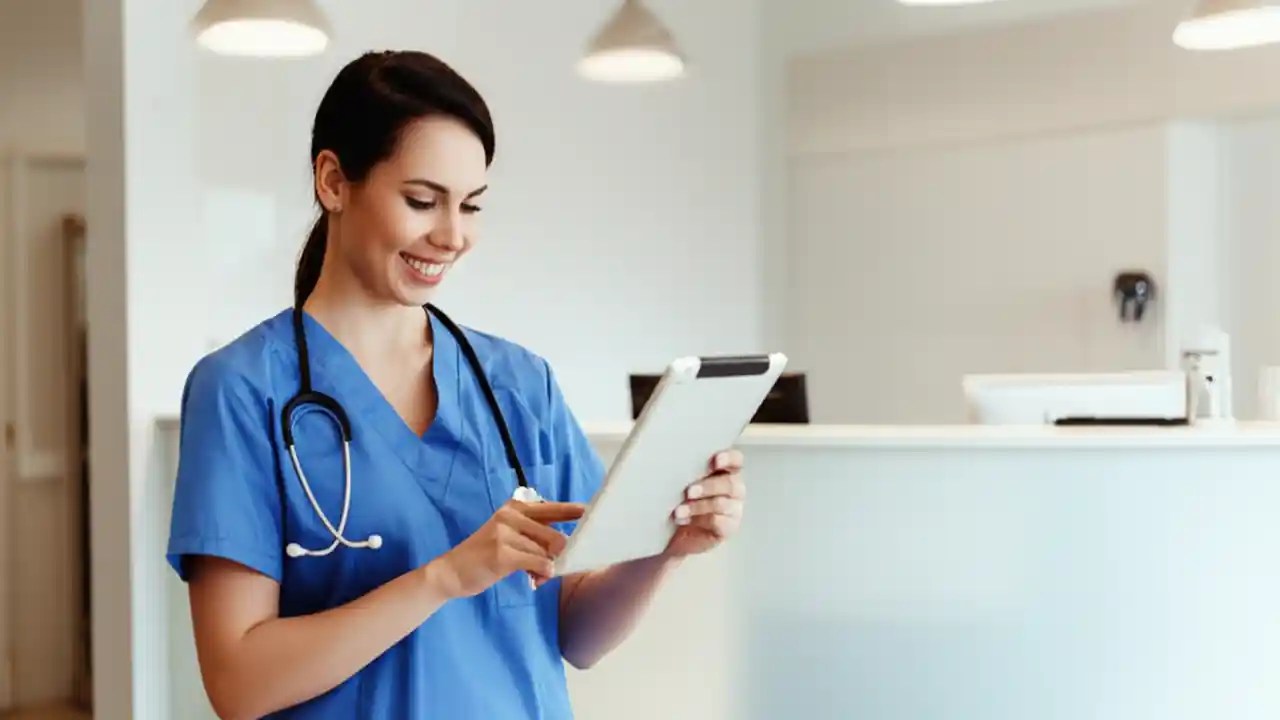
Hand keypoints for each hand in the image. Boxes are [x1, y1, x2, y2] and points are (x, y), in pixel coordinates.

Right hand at [429, 500, 584, 597]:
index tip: (592, 512)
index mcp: (514, 508)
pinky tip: (535, 579)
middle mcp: (510, 515)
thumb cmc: (484, 557)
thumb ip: (534, 537)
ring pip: (546, 552)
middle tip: (554, 568)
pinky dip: (542, 572)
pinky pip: (538, 563)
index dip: (573, 511)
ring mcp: (505, 533)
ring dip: (548, 568)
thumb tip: (565, 547)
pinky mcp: (503, 553)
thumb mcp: (508, 537)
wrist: (451, 572)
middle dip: (560, 554)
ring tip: (537, 577)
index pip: (551, 508)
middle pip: (555, 535)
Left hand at [663, 449, 744, 558]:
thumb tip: (676, 461)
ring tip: (678, 511)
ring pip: (721, 504)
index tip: (715, 461)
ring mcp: (733, 509)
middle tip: (689, 492)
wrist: (678, 533)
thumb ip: (689, 470)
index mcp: (726, 471)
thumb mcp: (684, 481)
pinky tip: (683, 519)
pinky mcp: (728, 528)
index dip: (728, 459)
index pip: (736, 460)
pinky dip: (697, 520)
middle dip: (708, 487)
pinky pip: (717, 522)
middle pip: (730, 484)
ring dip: (697, 506)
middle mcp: (734, 489)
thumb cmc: (682, 500)